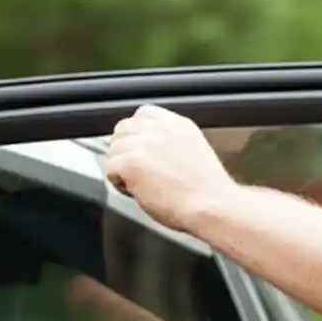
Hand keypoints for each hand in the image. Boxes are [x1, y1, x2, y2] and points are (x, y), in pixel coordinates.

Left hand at [105, 105, 237, 230]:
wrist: (211, 206)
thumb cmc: (206, 192)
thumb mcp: (193, 152)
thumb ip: (169, 142)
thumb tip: (148, 148)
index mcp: (177, 125)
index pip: (143, 114)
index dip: (136, 133)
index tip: (139, 149)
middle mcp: (159, 129)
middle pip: (123, 129)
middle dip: (125, 149)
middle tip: (136, 170)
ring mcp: (144, 144)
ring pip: (114, 150)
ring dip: (122, 167)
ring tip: (141, 184)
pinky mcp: (131, 162)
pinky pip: (110, 169)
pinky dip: (119, 183)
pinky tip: (137, 191)